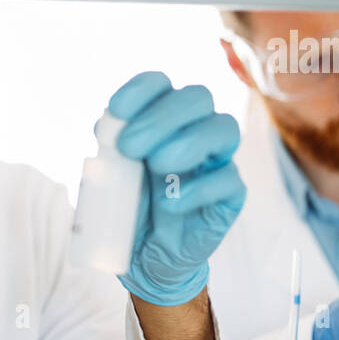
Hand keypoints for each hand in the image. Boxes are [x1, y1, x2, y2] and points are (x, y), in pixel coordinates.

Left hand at [108, 71, 245, 305]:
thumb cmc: (126, 205)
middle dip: (162, 117)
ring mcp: (217, 160)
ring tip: (156, 167)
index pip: (161, 84)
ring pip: (224, 127)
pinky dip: (197, 189)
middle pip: (197, 97)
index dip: (141, 90)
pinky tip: (171, 203)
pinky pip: (228, 179)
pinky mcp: (230, 195)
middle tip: (129, 147)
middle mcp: (195, 129)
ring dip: (186, 143)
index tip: (116, 110)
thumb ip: (109, 149)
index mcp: (162, 117)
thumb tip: (108, 126)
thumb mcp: (109, 175)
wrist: (142, 255)